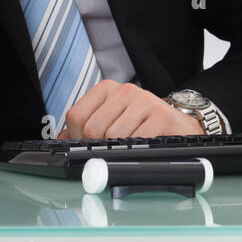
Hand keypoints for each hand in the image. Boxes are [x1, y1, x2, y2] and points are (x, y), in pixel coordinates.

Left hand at [58, 80, 204, 139]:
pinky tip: (142, 147)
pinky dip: (135, 151)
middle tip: (111, 149)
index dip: (77, 136)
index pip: (76, 115)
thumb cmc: (143, 123)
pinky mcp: (160, 115)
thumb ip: (86, 126)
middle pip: (92, 128)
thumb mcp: (113, 118)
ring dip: (119, 150)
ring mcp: (143, 101)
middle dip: (98, 146)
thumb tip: (62, 139)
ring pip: (113, 136)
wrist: (179, 125)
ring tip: (130, 146)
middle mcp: (124, 91)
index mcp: (107, 89)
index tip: (88, 143)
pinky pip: (135, 141)